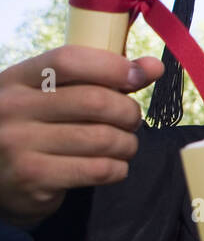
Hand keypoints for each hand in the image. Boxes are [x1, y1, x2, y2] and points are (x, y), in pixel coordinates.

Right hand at [0, 47, 161, 226]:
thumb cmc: (35, 129)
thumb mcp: (51, 96)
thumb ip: (99, 78)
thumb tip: (153, 66)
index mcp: (15, 80)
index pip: (69, 60)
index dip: (114, 66)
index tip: (140, 75)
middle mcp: (11, 109)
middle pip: (95, 101)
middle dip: (128, 112)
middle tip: (131, 120)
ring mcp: (19, 145)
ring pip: (104, 138)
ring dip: (127, 143)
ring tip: (123, 145)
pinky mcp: (34, 179)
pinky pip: (99, 169)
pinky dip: (118, 168)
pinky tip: (111, 166)